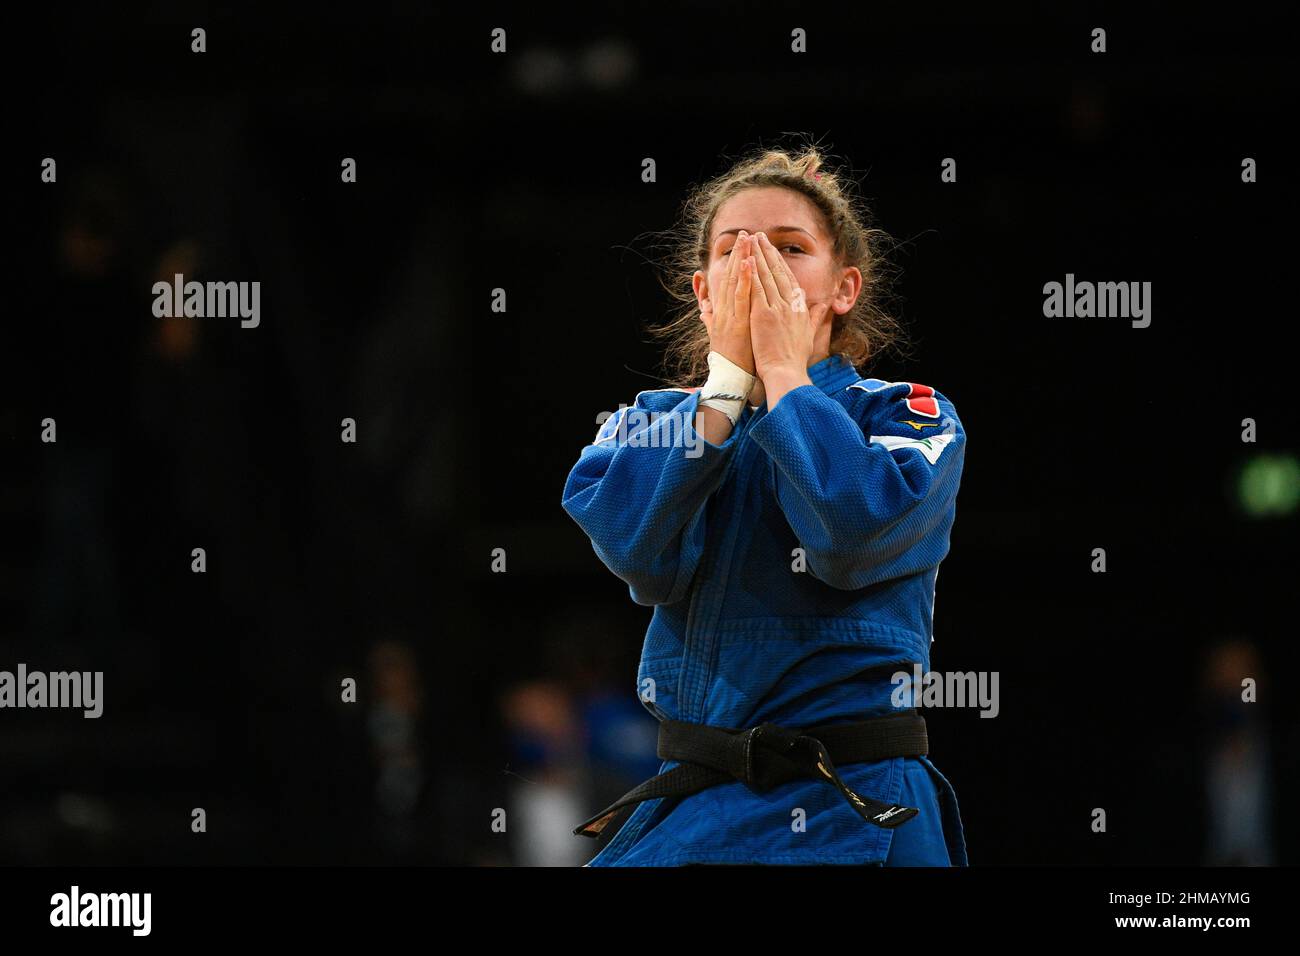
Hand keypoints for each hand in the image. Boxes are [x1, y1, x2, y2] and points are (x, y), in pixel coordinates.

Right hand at [699, 231, 756, 373]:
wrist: (731, 381)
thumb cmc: (732, 361)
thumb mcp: (718, 335)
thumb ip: (710, 319)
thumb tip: (703, 308)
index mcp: (723, 313)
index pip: (729, 283)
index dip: (736, 263)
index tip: (742, 246)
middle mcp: (724, 311)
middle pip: (732, 277)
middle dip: (738, 254)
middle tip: (745, 234)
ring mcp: (729, 316)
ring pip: (735, 282)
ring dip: (741, 259)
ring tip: (747, 240)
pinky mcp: (736, 324)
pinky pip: (741, 297)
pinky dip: (745, 279)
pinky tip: (749, 263)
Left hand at [746, 231, 830, 380]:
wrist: (786, 373)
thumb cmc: (795, 359)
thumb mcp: (810, 334)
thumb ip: (816, 317)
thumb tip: (825, 305)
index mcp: (800, 308)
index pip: (789, 279)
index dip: (780, 262)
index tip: (773, 250)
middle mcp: (790, 305)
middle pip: (778, 272)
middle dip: (768, 252)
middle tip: (759, 236)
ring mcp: (777, 308)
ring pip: (767, 276)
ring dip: (758, 256)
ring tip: (751, 240)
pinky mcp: (764, 315)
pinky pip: (757, 289)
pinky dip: (752, 273)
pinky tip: (747, 260)